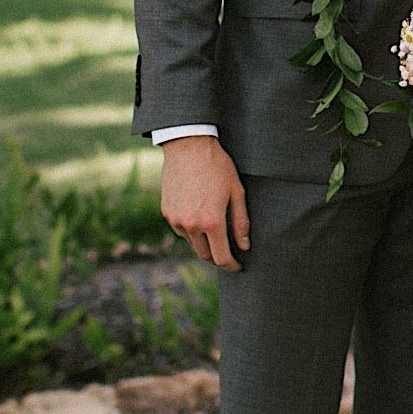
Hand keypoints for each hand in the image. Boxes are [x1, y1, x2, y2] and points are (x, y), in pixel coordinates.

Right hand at [160, 137, 250, 271]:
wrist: (188, 147)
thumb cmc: (217, 167)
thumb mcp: (236, 192)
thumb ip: (241, 222)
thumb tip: (245, 246)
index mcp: (212, 221)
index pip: (222, 257)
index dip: (232, 266)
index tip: (238, 267)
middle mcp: (191, 225)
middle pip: (205, 255)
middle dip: (218, 258)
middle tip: (229, 252)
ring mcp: (177, 220)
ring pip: (192, 243)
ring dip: (204, 243)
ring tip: (215, 230)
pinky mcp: (167, 212)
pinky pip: (181, 230)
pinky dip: (192, 231)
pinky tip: (200, 216)